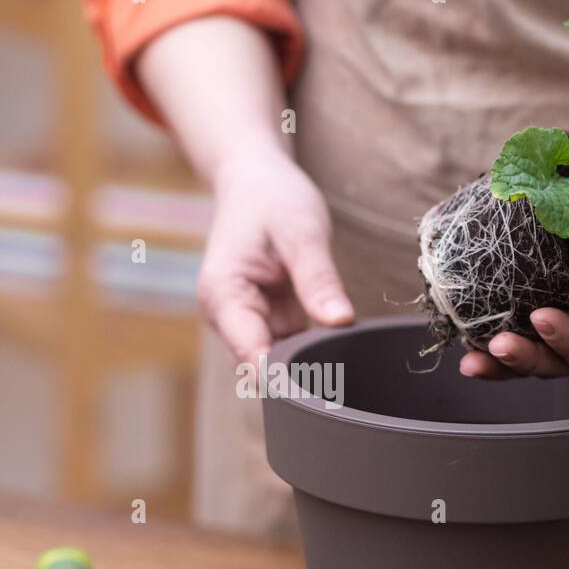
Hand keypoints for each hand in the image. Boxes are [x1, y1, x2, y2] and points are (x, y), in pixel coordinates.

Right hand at [198, 147, 353, 363]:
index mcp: (223, 295)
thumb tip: (340, 321)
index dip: (285, 379)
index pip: (251, 356)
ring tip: (343, 350)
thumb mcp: (302, 232)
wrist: (256, 181)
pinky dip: (314, 348)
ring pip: (280, 363)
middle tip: (346, 370)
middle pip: (263, 367)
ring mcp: (246, 322)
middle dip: (302, 372)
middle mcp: (227, 316)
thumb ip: (318, 279)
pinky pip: (291, 348)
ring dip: (310, 361)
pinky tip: (335, 340)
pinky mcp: (266, 321)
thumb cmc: (272, 198)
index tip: (323, 387)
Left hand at [459, 265, 568, 378]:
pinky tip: (466, 346)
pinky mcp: (550, 312)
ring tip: (473, 361)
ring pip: (536, 356)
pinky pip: (520, 335)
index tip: (542, 316)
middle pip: (560, 362)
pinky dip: (492, 345)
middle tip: (499, 344)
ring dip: (502, 363)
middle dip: (528, 358)